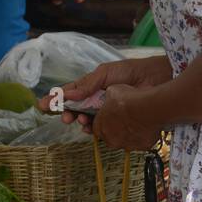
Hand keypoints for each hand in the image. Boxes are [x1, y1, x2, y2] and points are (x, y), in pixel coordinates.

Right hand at [37, 56, 172, 125]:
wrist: (159, 81)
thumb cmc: (133, 72)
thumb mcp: (106, 73)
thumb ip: (87, 83)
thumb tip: (68, 94)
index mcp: (93, 86)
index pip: (70, 94)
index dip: (56, 99)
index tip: (42, 105)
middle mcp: (98, 100)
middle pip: (76, 110)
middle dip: (67, 114)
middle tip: (65, 118)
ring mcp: (107, 111)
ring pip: (87, 120)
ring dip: (81, 122)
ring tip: (81, 122)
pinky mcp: (119, 122)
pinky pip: (102, 128)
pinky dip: (94, 129)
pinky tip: (91, 128)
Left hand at [92, 84, 163, 150]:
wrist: (148, 107)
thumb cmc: (129, 101)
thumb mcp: (111, 92)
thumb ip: (107, 98)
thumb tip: (109, 95)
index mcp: (100, 128)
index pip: (96, 128)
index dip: (103, 121)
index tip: (107, 116)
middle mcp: (111, 139)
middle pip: (110, 136)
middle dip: (114, 128)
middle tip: (122, 117)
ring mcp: (126, 144)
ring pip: (125, 140)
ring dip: (128, 132)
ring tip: (134, 119)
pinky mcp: (141, 146)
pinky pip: (140, 141)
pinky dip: (141, 135)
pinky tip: (144, 124)